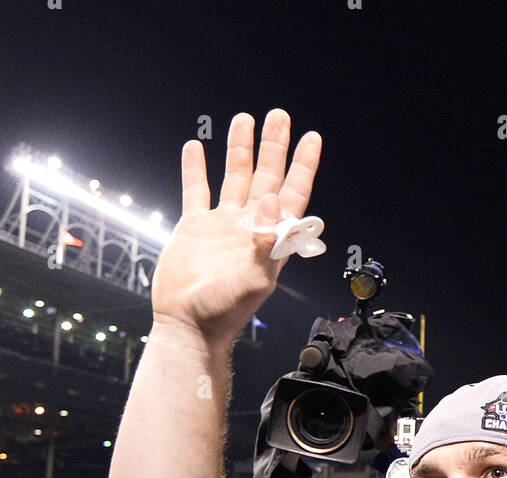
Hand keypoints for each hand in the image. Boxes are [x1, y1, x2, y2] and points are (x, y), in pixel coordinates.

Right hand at [151, 110, 321, 348]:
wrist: (188, 326)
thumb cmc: (224, 311)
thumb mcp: (252, 279)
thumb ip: (265, 242)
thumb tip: (270, 200)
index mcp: (269, 239)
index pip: (292, 194)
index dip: (303, 166)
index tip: (311, 138)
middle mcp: (249, 227)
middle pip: (266, 177)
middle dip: (274, 147)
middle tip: (280, 115)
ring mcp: (221, 226)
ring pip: (234, 177)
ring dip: (240, 149)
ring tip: (244, 119)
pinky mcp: (194, 228)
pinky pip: (197, 191)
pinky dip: (196, 169)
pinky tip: (195, 147)